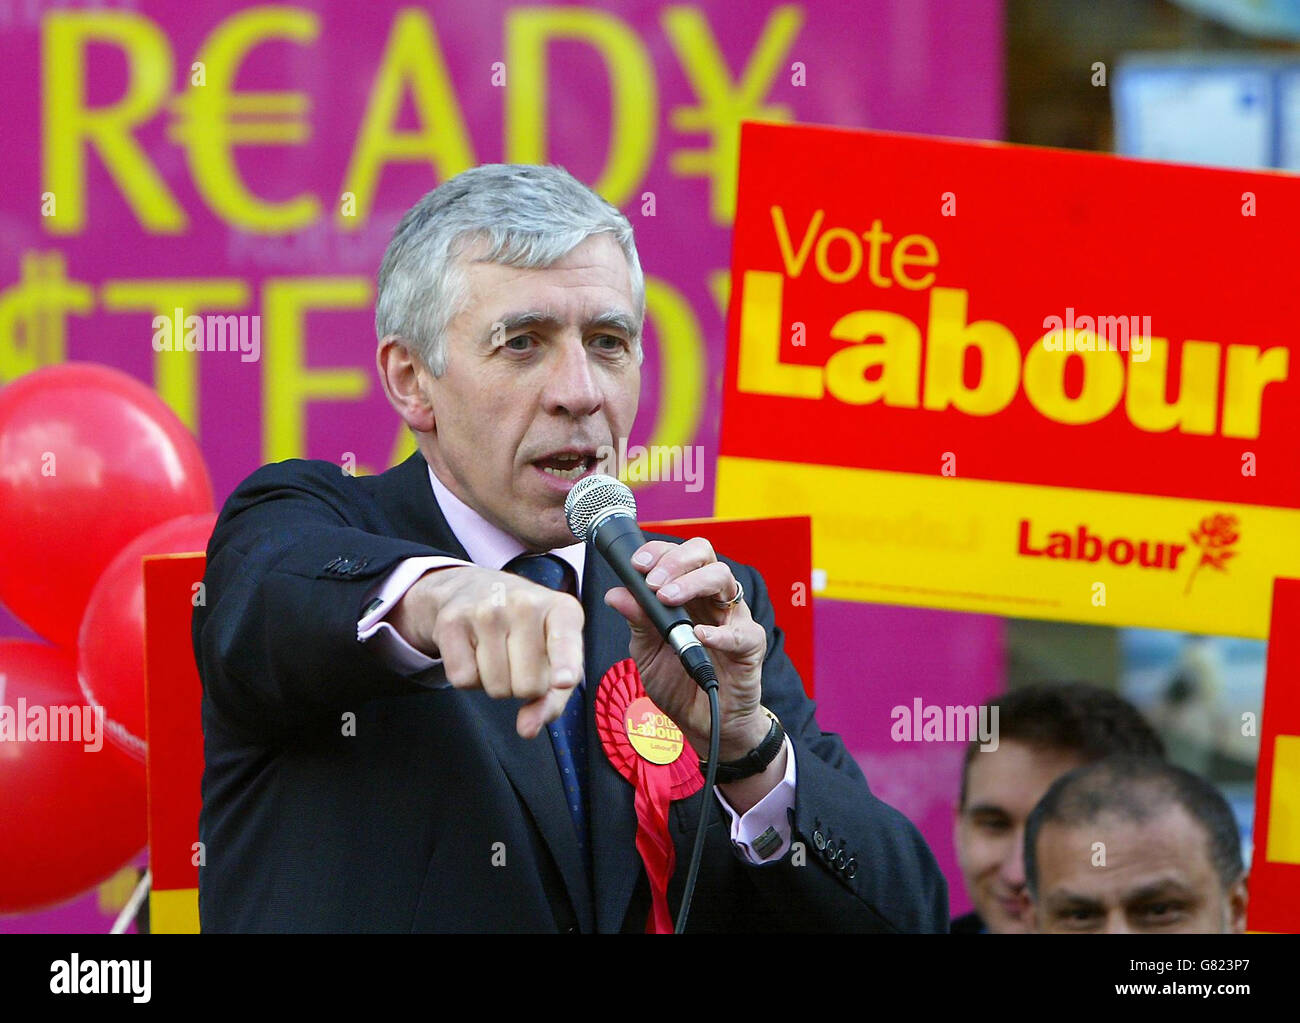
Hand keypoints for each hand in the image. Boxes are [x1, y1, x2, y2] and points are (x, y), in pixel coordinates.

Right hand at [389, 565, 584, 738]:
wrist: (472, 588)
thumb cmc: (526, 630)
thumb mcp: (553, 654)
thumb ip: (553, 698)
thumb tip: (527, 729)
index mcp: (562, 609)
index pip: (565, 642)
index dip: (566, 665)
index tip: (564, 680)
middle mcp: (525, 603)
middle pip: (528, 686)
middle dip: (523, 687)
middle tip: (518, 660)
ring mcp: (486, 610)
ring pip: (496, 688)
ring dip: (496, 683)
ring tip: (497, 653)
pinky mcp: (452, 622)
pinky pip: (464, 680)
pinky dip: (470, 678)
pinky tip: (475, 651)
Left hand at [602, 538, 768, 761]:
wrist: (702, 722)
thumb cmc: (678, 682)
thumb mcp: (647, 652)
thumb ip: (637, 621)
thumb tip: (615, 594)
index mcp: (688, 593)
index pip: (678, 554)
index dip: (659, 552)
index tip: (636, 564)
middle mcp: (712, 599)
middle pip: (704, 554)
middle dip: (676, 560)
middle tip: (653, 582)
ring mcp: (733, 619)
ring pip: (724, 579)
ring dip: (692, 583)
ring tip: (668, 600)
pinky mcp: (750, 646)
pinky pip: (741, 632)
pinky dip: (719, 633)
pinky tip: (699, 636)